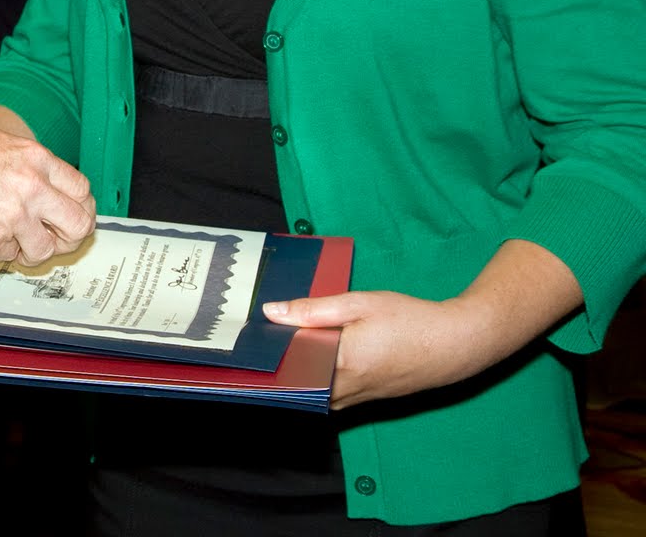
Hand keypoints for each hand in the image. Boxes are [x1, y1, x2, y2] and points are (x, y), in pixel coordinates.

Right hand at [0, 123, 94, 265]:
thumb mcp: (1, 144)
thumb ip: (31, 167)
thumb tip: (52, 194)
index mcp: (36, 159)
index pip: (82, 190)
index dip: (80, 208)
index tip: (72, 216)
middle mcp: (32, 187)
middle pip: (78, 224)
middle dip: (69, 237)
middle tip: (55, 238)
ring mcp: (14, 216)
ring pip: (45, 249)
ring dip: (31, 249)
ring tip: (12, 237)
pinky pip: (9, 254)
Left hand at [262, 290, 492, 408]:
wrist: (456, 344)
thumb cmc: (409, 319)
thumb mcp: (359, 303)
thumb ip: (314, 309)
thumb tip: (271, 312)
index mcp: (342, 362)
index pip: (290, 365)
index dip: (267, 353)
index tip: (246, 341)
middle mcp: (347, 388)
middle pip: (298, 383)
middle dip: (278, 366)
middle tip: (257, 344)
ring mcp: (359, 398)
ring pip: (314, 394)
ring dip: (297, 377)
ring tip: (279, 351)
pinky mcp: (369, 400)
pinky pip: (331, 397)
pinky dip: (316, 383)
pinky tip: (309, 362)